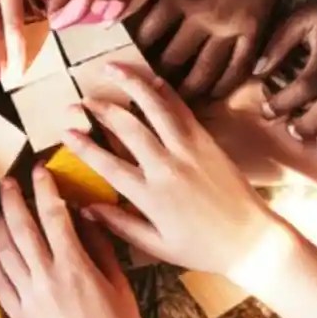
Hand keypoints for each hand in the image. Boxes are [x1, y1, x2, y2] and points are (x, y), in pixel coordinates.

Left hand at [0, 169, 147, 317]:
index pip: (53, 214)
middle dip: (12, 198)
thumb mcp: (119, 286)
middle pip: (21, 227)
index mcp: (75, 266)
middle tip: (7, 181)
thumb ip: (100, 248)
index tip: (39, 169)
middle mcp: (46, 279)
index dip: (44, 187)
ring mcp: (28, 300)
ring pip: (4, 252)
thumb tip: (85, 216)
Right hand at [62, 64, 288, 275]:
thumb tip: (86, 208)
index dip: (83, 145)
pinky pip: (181, 109)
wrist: (251, 239)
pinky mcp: (206, 140)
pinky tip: (149, 77)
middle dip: (99, 109)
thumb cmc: (202, 249)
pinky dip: (163, 90)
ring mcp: (188, 149)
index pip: (107, 164)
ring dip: (130, 84)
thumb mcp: (157, 245)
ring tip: (109, 68)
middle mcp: (167, 167)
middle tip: (79, 101)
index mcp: (150, 196)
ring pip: (154, 107)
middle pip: (126, 127)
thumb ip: (120, 224)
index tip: (65, 132)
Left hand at [134, 0, 292, 99]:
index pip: (147, 36)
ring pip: (202, 73)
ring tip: (175, 102)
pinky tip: (211, 94)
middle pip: (171, 60)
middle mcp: (202, 13)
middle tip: (145, 92)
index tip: (126, 66)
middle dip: (157, 78)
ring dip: (186, 92)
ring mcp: (230, 26)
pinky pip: (236, 69)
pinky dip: (222, 87)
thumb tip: (118, 4)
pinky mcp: (253, 32)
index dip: (135, 53)